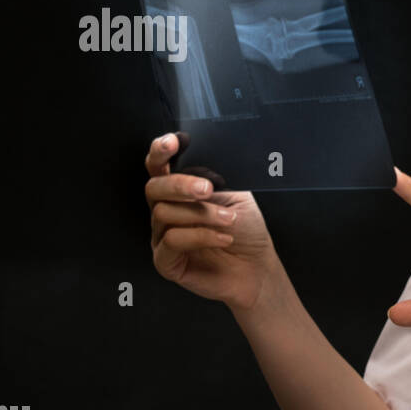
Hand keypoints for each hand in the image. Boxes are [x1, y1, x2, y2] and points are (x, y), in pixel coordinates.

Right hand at [144, 132, 280, 309]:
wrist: (257, 267)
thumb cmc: (246, 231)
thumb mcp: (237, 195)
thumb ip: (216, 177)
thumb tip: (204, 159)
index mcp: (180, 191)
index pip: (159, 166)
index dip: (160, 152)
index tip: (173, 142)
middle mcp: (167, 211)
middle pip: (154, 188)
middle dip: (180, 184)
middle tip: (207, 189)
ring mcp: (162, 236)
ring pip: (164, 214)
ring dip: (201, 214)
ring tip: (228, 220)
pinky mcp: (165, 261)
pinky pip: (172, 241)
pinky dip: (200, 236)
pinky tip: (223, 237)